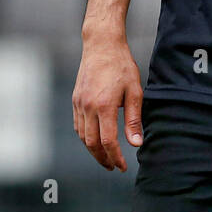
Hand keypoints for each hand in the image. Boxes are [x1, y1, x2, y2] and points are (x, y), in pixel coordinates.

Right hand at [71, 34, 142, 171]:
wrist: (101, 45)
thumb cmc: (121, 65)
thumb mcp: (134, 91)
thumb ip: (134, 119)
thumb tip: (136, 143)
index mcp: (104, 106)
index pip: (108, 141)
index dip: (115, 157)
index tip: (122, 167)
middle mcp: (88, 107)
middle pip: (92, 144)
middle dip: (103, 159)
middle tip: (113, 166)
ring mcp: (79, 103)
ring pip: (82, 136)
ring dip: (93, 150)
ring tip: (105, 157)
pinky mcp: (75, 100)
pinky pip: (78, 125)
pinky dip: (85, 137)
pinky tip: (94, 140)